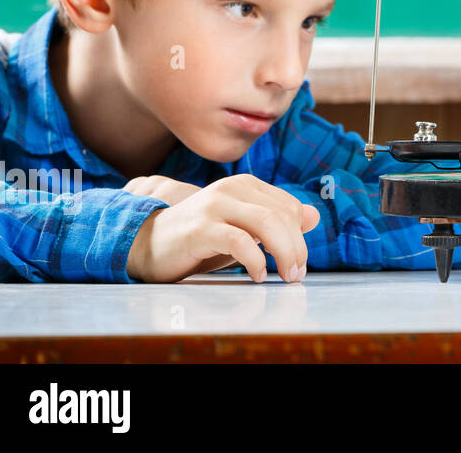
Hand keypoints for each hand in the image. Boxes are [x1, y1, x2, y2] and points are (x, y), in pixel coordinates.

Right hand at [125, 173, 320, 282]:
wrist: (147, 245)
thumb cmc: (200, 239)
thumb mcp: (242, 228)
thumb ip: (276, 221)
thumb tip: (314, 216)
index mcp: (245, 185)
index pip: (289, 207)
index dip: (300, 236)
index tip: (300, 262)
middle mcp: (231, 189)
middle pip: (282, 215)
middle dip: (296, 247)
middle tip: (296, 274)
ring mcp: (214, 206)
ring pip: (267, 223)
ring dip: (284, 253)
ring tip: (286, 275)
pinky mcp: (200, 228)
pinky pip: (239, 240)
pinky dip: (255, 260)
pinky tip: (258, 275)